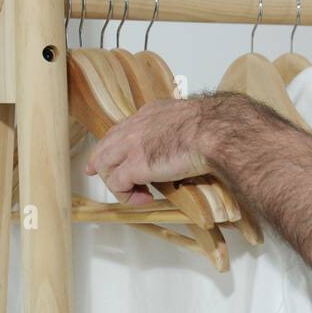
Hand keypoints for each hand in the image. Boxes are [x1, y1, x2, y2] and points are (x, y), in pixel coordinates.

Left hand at [86, 98, 211, 204]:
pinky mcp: (134, 166)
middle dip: (98, 162)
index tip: (110, 152)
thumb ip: (183, 128)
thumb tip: (193, 141)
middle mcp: (136, 126)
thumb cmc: (214, 127)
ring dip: (117, 183)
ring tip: (136, 194)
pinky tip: (144, 199)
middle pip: (105, 145)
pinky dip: (127, 196)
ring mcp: (132, 145)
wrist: (215, 131)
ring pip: (104, 165)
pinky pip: (117, 184)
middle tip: (95, 173)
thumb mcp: (193, 119)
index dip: (113, 142)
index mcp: (151, 113)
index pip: (122, 128)